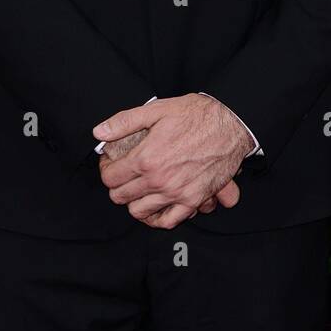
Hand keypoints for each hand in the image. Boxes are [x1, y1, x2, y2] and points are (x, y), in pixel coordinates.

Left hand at [94, 94, 250, 227]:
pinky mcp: (193, 200)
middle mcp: (158, 180)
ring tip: (138, 190)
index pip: (110, 177)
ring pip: (138, 212)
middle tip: (123, 175)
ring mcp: (176, 193)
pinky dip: (157, 218)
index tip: (111, 164)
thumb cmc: (197, 115)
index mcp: (146, 159)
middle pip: (120, 197)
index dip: (106, 170)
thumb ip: (125, 121)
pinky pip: (168, 221)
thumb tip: (99, 132)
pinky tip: (155, 207)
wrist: (231, 124)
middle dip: (117, 186)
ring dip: (134, 201)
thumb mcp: (157, 110)